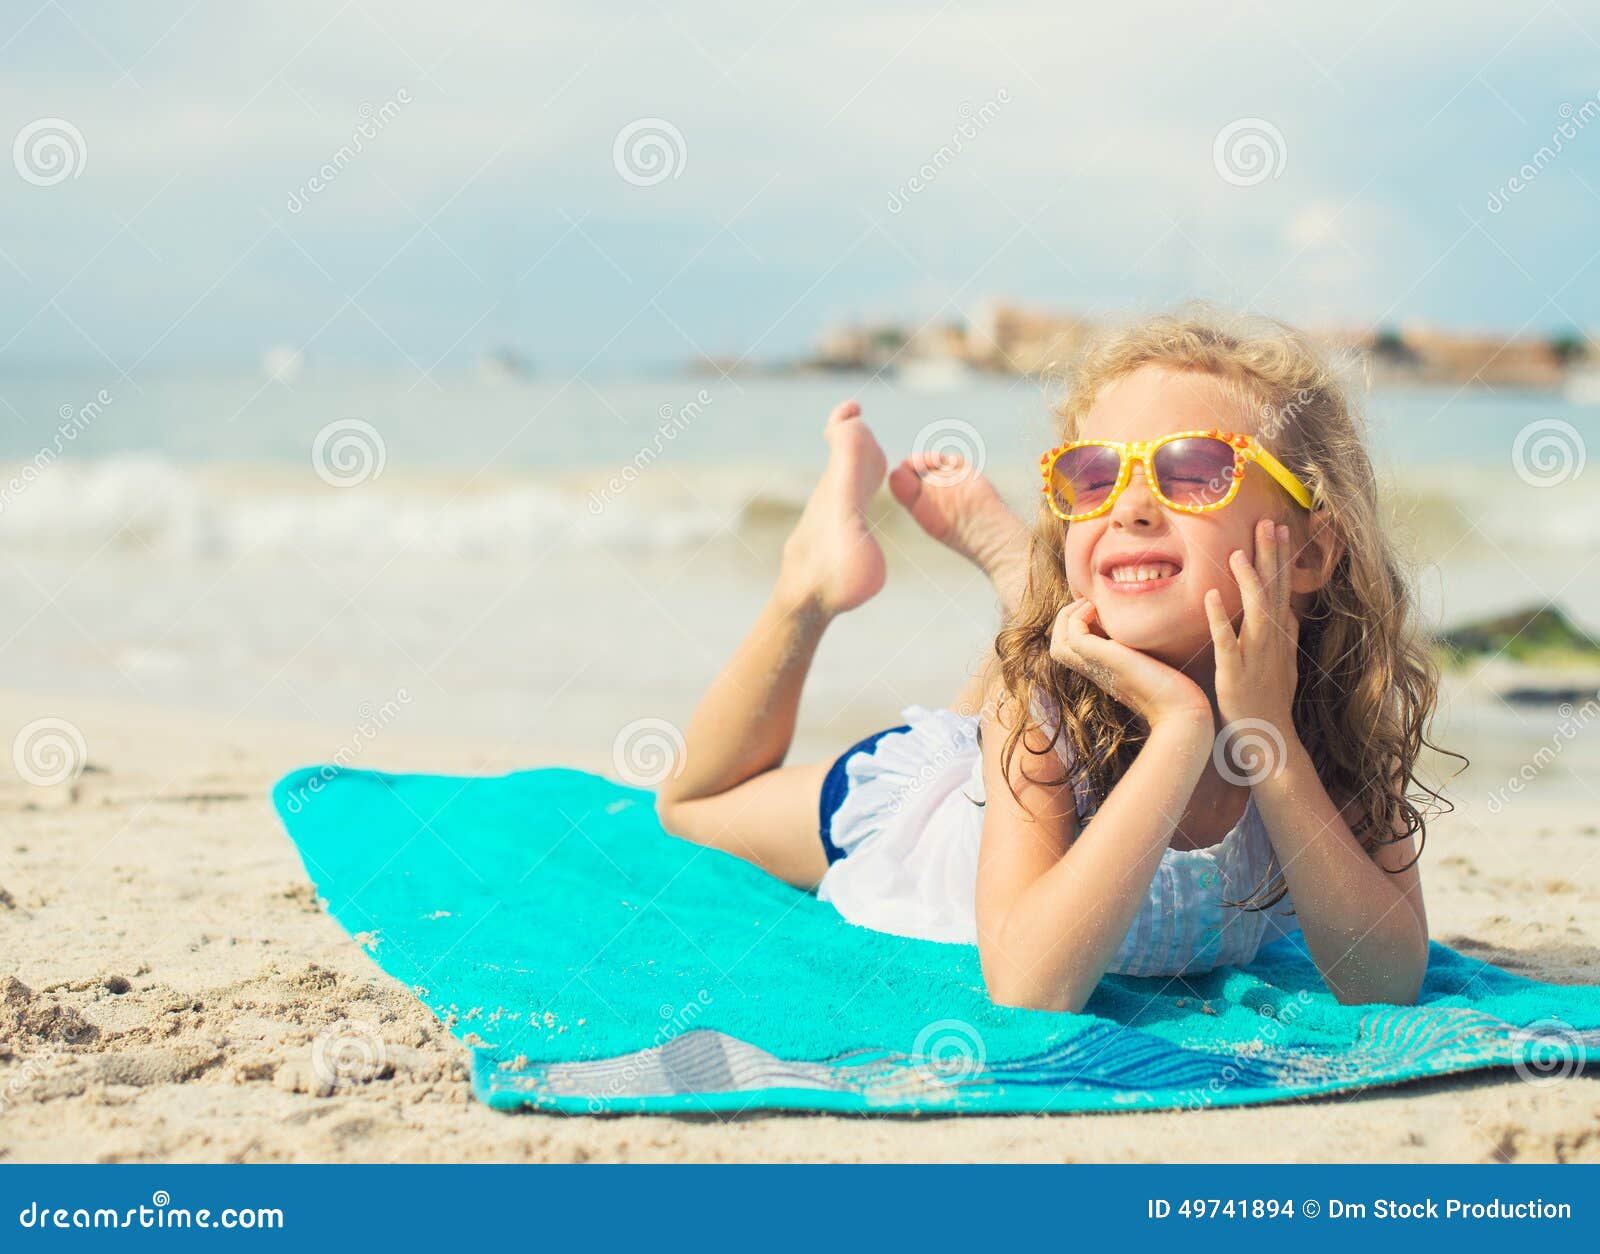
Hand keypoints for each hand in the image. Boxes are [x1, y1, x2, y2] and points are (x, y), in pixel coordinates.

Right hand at [1049, 598, 1211, 727]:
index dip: (1076, 627)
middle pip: (1057, 647)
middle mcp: (1095, 671)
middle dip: (1065, 620)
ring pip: (1058, 643)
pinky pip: (1073, 634)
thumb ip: (1140, 651)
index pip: (1071, 650)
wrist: (1180, 712)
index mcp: (1104, 672)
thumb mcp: (1151, 664)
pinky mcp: (1104, 658)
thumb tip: (1146, 632)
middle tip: (1087, 604)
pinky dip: (1078, 616)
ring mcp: (1097, 666)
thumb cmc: (1176, 692)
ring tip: (1089, 605)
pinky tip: (1098, 608)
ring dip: (1067, 617)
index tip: (1096, 610)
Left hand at [1204, 517, 1299, 733]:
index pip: (1283, 588)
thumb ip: (1286, 637)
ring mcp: (1255, 658)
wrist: (1269, 738)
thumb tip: (1288, 610)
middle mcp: (1271, 642)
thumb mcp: (1284, 665)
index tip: (1281, 527)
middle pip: (1274, 591)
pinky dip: (1219, 619)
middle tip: (1269, 523)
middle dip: (1271, 557)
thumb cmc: (1272, 702)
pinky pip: (1227, 642)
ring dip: (1248, 582)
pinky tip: (1210, 597)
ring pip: (1256, 613)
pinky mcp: (1235, 674)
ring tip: (1238, 553)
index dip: (1281, 558)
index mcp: (1279, 636)